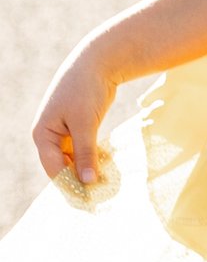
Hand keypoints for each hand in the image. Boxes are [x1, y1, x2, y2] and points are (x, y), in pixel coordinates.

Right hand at [31, 45, 115, 194]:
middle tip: (100, 196)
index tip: (89, 200)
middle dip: (80, 180)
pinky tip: (109, 169)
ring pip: (74, 160)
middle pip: (63, 166)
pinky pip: (84, 151)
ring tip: (107, 186)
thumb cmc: (86, 90)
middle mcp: (49, 136)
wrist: (99, 62)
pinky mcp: (78, 128)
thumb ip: (86, 153)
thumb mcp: (86, 124)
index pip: (54, 169)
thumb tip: (87, 181)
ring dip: (88, 170)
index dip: (70, 184)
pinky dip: (94, 159)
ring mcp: (63, 132)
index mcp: (42, 134)